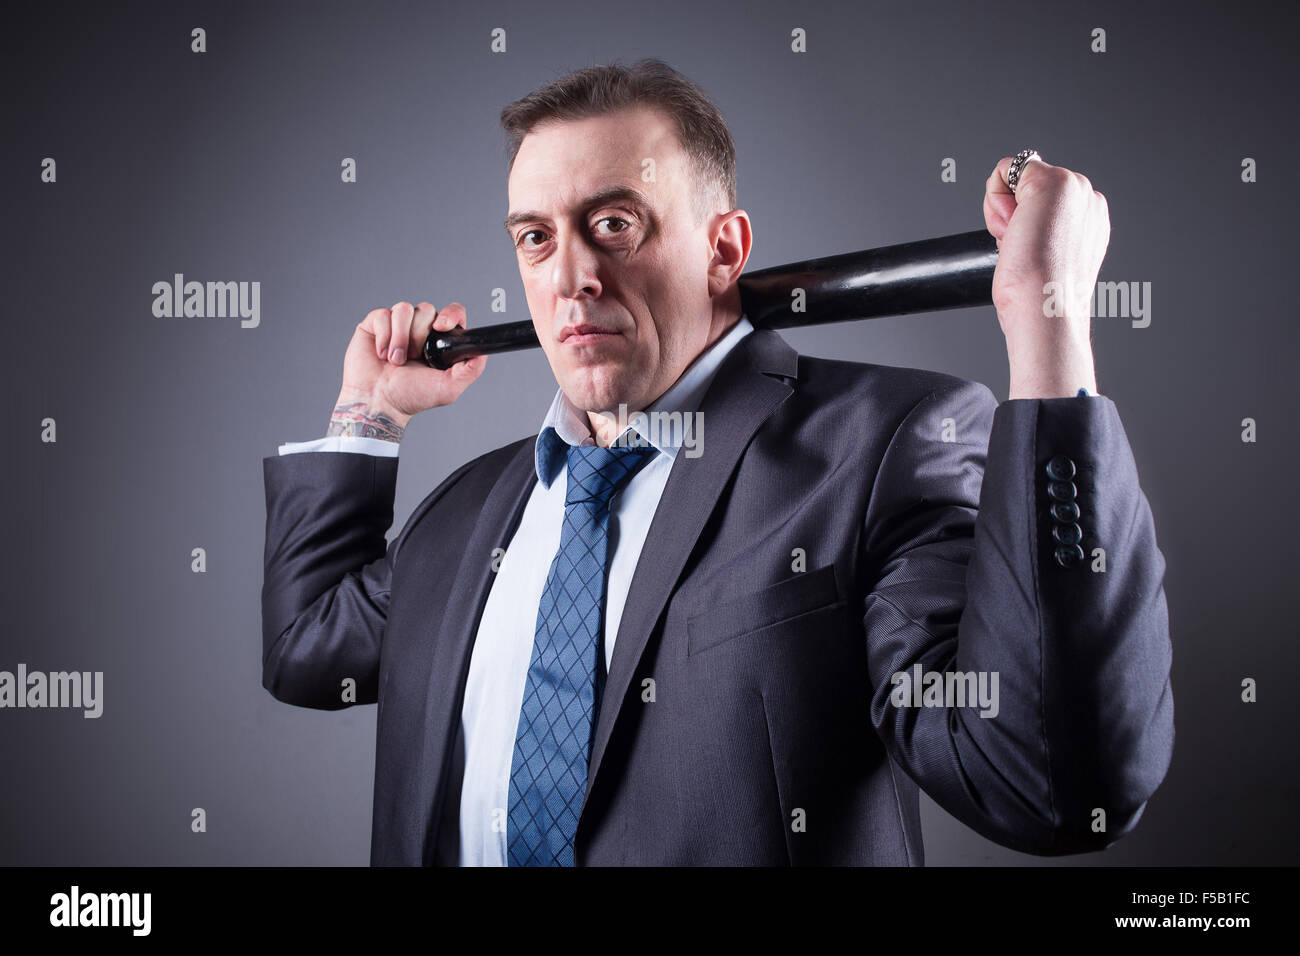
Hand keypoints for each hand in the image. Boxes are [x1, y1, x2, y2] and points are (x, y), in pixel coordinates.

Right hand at [335, 301, 486, 430]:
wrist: (378, 403)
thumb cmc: (411, 397)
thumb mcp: (449, 388)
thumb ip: (470, 370)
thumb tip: (483, 351)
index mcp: (440, 341)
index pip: (452, 313)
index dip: (450, 314)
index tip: (441, 327)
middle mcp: (420, 330)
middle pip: (427, 309)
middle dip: (419, 335)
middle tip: (413, 357)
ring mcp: (397, 325)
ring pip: (404, 309)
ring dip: (401, 338)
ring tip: (395, 360)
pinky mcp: (375, 324)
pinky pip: (383, 314)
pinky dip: (384, 336)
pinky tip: (382, 354)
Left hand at [983, 155, 1108, 397]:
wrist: (1046, 308)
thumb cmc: (1041, 299)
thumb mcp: (1044, 261)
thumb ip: (1039, 236)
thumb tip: (1017, 227)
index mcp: (1089, 219)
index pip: (1040, 204)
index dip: (1021, 227)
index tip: (1030, 254)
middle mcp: (1088, 198)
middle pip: (1026, 187)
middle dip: (1012, 216)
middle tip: (1024, 251)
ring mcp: (1074, 186)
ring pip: (1015, 179)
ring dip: (1003, 212)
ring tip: (1021, 244)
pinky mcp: (1052, 181)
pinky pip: (1005, 168)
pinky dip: (993, 197)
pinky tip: (1011, 228)